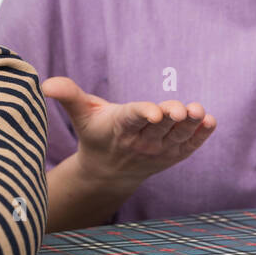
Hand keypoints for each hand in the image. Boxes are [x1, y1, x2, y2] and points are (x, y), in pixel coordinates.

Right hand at [41, 76, 216, 185]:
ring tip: (199, 111)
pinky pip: (190, 146)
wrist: (109, 170)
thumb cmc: (96, 133)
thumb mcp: (81, 113)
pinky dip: (201, 136)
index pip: (134, 119)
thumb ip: (68, 95)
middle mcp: (141, 140)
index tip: (155, 112)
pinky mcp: (173, 155)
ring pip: (177, 136)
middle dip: (172, 117)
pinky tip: (210, 122)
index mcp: (120, 126)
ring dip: (190, 125)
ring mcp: (159, 150)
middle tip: (183, 109)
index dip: (145, 113)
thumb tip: (45, 83)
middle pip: (159, 127)